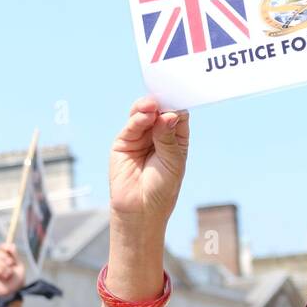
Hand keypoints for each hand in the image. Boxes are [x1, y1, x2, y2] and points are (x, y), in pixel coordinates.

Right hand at [0, 243, 25, 298]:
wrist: (15, 291)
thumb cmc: (17, 280)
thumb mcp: (19, 266)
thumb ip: (15, 255)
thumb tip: (11, 244)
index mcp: (5, 258)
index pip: (1, 248)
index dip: (4, 246)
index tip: (9, 249)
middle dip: (6, 257)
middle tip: (11, 264)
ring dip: (5, 267)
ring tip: (9, 274)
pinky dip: (0, 271)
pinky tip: (5, 277)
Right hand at [109, 98, 189, 226]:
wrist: (141, 210)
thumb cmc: (162, 190)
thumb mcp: (172, 162)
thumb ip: (168, 137)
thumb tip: (168, 115)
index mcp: (175, 139)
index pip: (178, 115)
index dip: (179, 105)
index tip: (182, 96)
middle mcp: (158, 135)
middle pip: (160, 111)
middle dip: (163, 103)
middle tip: (166, 98)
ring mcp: (140, 137)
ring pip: (144, 114)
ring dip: (149, 107)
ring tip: (153, 107)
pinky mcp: (124, 141)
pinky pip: (132, 125)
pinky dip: (138, 118)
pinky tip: (146, 116)